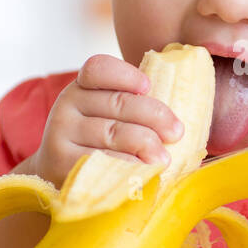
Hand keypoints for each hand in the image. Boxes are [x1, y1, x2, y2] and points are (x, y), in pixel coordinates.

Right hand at [30, 54, 185, 187]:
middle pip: (117, 103)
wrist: (60, 179)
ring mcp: (60, 133)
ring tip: (164, 157)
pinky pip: (101, 161)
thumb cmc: (98, 144)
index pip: (99, 68)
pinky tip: (144, 171)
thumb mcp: (108, 117)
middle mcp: (67, 105)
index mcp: (82, 86)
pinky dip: (127, 166)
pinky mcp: (60, 161)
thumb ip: (134, 105)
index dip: (125, 75)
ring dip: (146, 144)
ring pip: (112, 132)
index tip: (148, 87)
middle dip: (154, 116)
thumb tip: (188, 99)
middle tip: (176, 132)